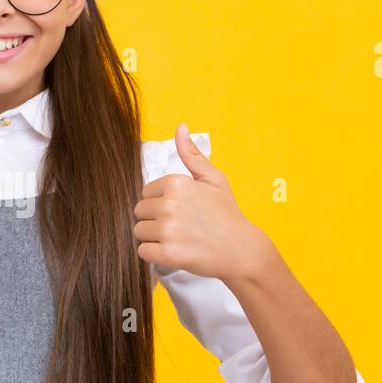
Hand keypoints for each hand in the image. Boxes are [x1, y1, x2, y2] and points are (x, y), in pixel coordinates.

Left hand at [133, 123, 273, 282]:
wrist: (242, 250)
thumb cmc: (226, 213)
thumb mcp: (213, 179)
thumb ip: (192, 154)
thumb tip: (180, 127)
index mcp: (176, 183)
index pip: (146, 193)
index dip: (161, 202)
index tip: (180, 210)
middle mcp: (169, 205)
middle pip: (139, 212)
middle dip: (154, 219)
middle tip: (180, 226)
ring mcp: (168, 230)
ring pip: (139, 232)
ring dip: (154, 238)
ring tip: (178, 238)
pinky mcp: (168, 254)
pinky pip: (143, 252)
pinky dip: (155, 254)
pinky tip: (175, 251)